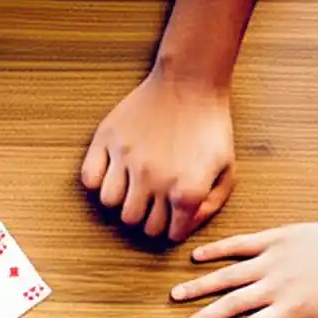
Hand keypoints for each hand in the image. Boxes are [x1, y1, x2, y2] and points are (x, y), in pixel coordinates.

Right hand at [81, 69, 233, 240]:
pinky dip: (98, 181)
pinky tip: (113, 173)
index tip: (172, 217)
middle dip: (146, 217)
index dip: (172, 227)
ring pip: (112, 204)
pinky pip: (90, 178)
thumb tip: (183, 227)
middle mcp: (154, 180)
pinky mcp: (108, 140)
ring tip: (133, 187)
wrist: (191, 83)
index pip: (169, 234)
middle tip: (153, 202)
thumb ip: (210, 206)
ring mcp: (127, 159)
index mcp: (186, 191)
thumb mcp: (227, 169)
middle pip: (136, 223)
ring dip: (122, 200)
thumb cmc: (210, 127)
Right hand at [170, 192, 317, 317]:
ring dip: (200, 286)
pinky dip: (217, 250)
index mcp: (290, 309)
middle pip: (230, 305)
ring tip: (176, 296)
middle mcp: (275, 285)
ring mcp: (272, 259)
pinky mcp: (275, 238)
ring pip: (228, 275)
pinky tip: (196, 258)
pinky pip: (240, 244)